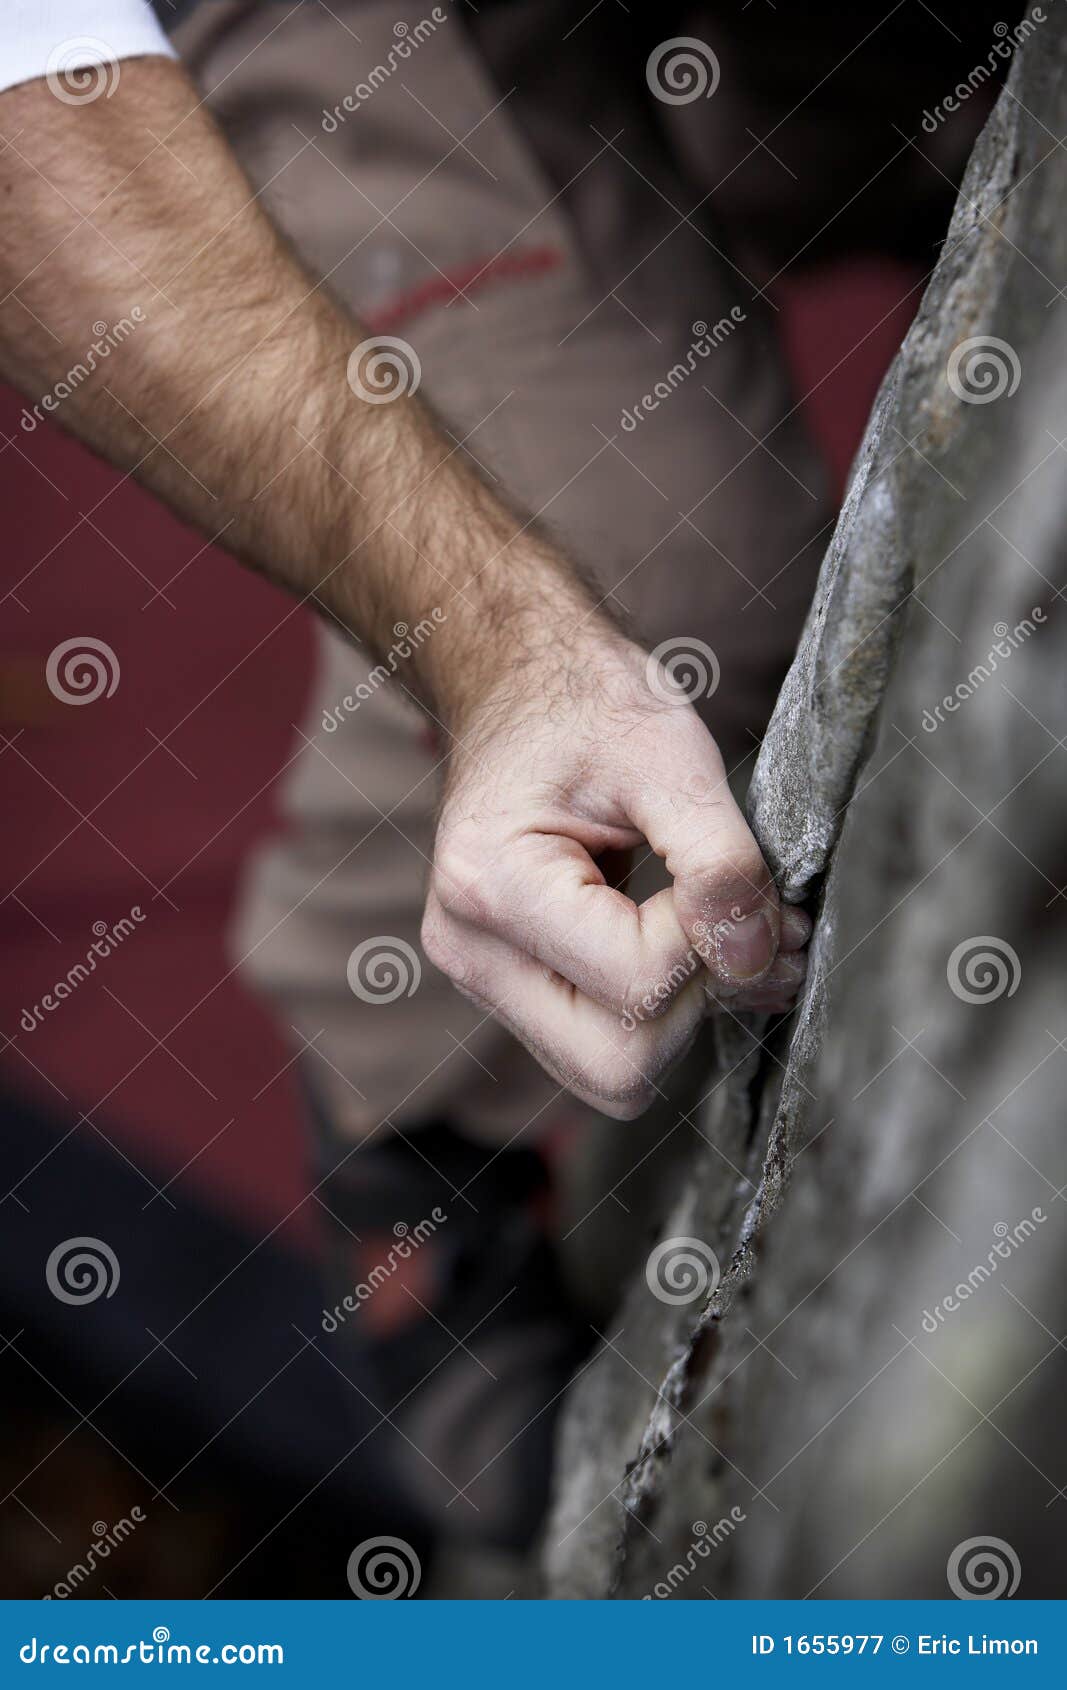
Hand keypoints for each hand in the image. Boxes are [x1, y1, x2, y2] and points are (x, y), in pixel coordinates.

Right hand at [422, 623, 808, 1117]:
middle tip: (748, 926)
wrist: (522, 682)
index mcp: (489, 884)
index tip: (739, 877)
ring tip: (729, 933)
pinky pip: (601, 1048)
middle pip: (617, 1064)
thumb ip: (721, 862)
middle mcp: (468, 949)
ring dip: (687, 1016)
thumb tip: (753, 963)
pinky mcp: (512, 985)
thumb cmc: (587, 705)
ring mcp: (482, 976)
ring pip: (611, 1074)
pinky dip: (662, 1012)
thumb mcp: (671, 756)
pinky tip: (694, 948)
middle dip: (700, 1002)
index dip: (712, 939)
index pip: (637, 981)